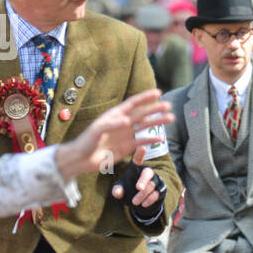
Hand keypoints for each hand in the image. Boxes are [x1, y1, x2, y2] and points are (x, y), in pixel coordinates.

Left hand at [55, 89, 172, 180]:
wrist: (82, 159)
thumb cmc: (86, 142)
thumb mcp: (97, 131)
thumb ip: (112, 125)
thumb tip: (128, 121)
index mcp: (115, 115)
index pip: (133, 103)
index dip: (145, 98)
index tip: (158, 93)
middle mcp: (122, 123)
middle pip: (142, 113)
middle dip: (155, 109)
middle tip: (168, 105)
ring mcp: (125, 135)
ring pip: (145, 126)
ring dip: (157, 122)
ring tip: (170, 118)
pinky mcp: (127, 147)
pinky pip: (142, 141)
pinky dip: (151, 139)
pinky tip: (160, 138)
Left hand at [111, 144, 165, 210]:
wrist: (139, 204)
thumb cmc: (128, 191)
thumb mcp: (120, 191)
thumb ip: (117, 190)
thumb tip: (117, 192)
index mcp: (136, 168)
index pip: (138, 159)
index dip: (140, 154)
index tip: (142, 148)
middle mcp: (147, 172)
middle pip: (148, 173)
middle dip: (143, 180)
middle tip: (138, 188)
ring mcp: (156, 180)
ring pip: (151, 185)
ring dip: (143, 194)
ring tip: (135, 202)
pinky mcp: (161, 189)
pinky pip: (157, 193)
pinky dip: (149, 199)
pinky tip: (143, 204)